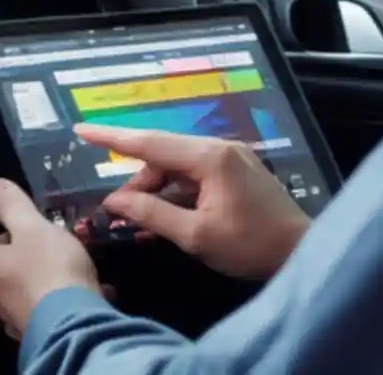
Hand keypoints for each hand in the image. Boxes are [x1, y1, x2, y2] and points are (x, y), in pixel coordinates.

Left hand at [0, 179, 104, 338]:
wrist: (73, 324)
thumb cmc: (50, 268)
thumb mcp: (33, 226)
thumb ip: (13, 205)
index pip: (0, 242)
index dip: (25, 234)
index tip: (48, 233)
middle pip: (18, 269)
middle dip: (40, 262)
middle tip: (68, 253)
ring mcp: (17, 320)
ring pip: (36, 293)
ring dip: (56, 285)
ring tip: (84, 276)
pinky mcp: (41, 336)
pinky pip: (55, 313)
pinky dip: (68, 305)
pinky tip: (92, 297)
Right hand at [75, 124, 310, 279]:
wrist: (301, 253)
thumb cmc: (251, 245)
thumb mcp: (196, 235)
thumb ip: (152, 213)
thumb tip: (116, 201)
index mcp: (209, 158)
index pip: (149, 143)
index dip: (112, 137)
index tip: (81, 130)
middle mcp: (219, 147)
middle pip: (162, 156)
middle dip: (138, 182)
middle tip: (120, 213)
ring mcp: (230, 157)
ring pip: (177, 166)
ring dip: (157, 190)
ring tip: (144, 221)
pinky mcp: (236, 170)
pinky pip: (194, 174)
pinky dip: (176, 192)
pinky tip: (166, 216)